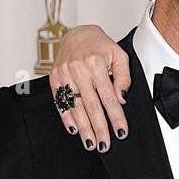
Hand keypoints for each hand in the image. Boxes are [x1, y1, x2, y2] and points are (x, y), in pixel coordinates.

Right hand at [49, 25, 130, 150]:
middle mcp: (78, 69)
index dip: (115, 117)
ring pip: (75, 107)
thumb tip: (122, 98)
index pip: (108, 97)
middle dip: (99, 128)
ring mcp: (64, 74)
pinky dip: (67, 117)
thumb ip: (123, 77)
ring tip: (91, 143)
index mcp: (96, 64)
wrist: (78, 34)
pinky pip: (60, 102)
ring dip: (83, 128)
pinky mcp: (54, 78)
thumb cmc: (100, 46)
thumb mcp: (119, 56)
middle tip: (105, 144)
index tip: (121, 132)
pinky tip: (74, 130)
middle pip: (91, 105)